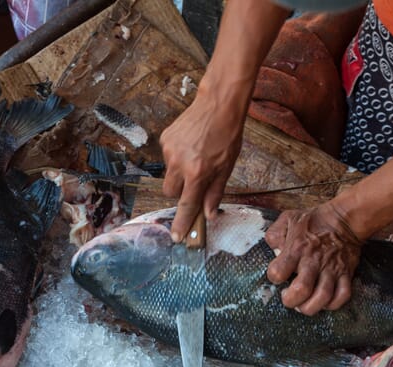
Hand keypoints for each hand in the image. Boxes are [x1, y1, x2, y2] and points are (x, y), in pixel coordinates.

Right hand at [160, 89, 245, 242]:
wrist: (218, 104)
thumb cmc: (227, 135)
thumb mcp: (227, 167)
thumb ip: (215, 192)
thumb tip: (209, 214)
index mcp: (197, 172)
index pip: (186, 205)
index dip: (181, 223)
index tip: (176, 237)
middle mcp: (180, 163)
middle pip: (171, 193)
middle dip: (180, 193)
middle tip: (195, 183)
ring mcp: (170, 150)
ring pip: (169, 175)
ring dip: (180, 174)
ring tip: (197, 157)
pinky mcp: (165, 140)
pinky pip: (168, 158)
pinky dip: (178, 158)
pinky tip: (191, 146)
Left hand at [265, 202, 362, 313]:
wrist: (345, 219)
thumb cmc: (314, 221)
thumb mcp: (288, 219)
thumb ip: (275, 234)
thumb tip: (273, 251)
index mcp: (296, 249)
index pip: (278, 272)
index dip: (274, 278)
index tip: (277, 276)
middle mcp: (314, 262)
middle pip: (301, 290)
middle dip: (291, 301)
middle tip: (288, 297)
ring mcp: (331, 270)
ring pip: (323, 297)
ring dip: (310, 307)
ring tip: (303, 305)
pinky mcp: (346, 274)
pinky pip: (342, 296)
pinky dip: (332, 304)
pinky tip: (323, 302)